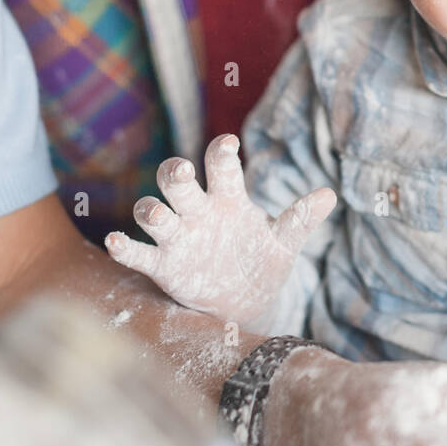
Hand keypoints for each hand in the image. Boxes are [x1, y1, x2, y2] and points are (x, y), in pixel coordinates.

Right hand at [104, 133, 336, 329]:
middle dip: (175, 173)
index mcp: (229, 199)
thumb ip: (301, 218)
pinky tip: (117, 242)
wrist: (246, 301)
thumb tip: (330, 195)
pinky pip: (138, 254)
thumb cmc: (262, 259)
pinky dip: (124, 248)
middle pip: (177, 182)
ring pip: (152, 213)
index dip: (221, 153)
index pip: (222, 167)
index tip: (229, 144)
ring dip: (150, 211)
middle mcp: (199, 212)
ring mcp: (178, 238)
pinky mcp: (163, 266)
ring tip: (155, 214)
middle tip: (183, 171)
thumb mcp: (284, 241)